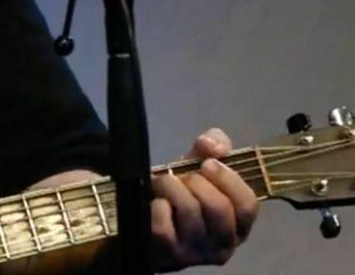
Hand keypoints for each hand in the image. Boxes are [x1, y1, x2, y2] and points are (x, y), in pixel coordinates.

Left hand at [150, 128, 258, 270]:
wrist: (149, 220)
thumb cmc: (184, 194)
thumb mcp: (200, 168)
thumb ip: (213, 149)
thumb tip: (212, 143)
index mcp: (240, 225)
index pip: (248, 206)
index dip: (229, 180)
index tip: (208, 164)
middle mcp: (224, 244)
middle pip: (219, 208)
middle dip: (197, 182)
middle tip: (182, 175)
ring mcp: (197, 253)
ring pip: (190, 213)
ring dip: (172, 188)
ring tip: (162, 181)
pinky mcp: (170, 255)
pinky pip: (164, 228)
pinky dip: (158, 207)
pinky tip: (156, 202)